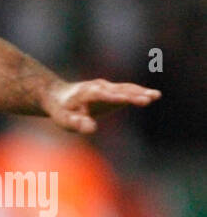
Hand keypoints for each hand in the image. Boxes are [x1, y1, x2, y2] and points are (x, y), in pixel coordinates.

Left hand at [42, 79, 160, 135]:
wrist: (59, 96)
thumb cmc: (62, 111)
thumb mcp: (65, 120)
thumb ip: (77, 123)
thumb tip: (91, 129)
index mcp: (88, 93)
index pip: (104, 95)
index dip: (117, 97)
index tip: (128, 100)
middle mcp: (99, 87)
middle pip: (119, 90)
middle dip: (134, 94)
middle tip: (150, 98)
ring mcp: (107, 86)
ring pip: (125, 88)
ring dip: (140, 91)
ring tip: (156, 96)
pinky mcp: (112, 90)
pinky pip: (127, 90)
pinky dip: (139, 92)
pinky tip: (152, 96)